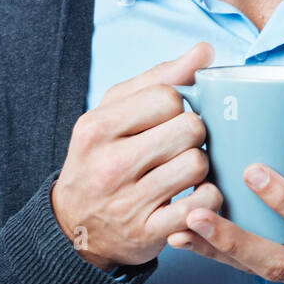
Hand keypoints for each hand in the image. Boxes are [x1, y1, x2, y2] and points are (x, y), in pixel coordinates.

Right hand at [51, 42, 223, 271]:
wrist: (75, 225)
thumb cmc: (101, 158)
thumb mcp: (113, 112)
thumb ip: (159, 78)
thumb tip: (205, 50)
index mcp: (97, 127)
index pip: (167, 97)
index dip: (179, 105)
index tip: (170, 118)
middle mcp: (109, 164)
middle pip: (189, 129)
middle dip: (194, 134)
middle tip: (183, 144)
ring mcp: (128, 202)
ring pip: (197, 165)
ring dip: (201, 167)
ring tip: (186, 169)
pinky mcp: (147, 233)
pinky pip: (201, 207)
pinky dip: (208, 199)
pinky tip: (196, 195)